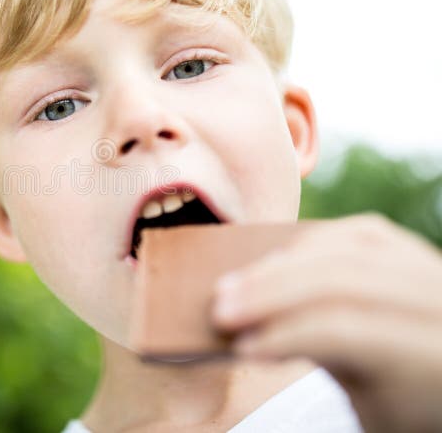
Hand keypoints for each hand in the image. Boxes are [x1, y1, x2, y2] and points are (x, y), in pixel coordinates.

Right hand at [211, 213, 441, 432]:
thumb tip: (253, 328)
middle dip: (270, 291)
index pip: (345, 329)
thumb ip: (323, 358)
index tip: (241, 347)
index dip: (285, 334)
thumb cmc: (408, 407)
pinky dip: (310, 243)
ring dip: (281, 263)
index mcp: (434, 356)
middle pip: (342, 278)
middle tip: (220, 308)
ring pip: (346, 247)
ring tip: (235, 284)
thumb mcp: (370, 406)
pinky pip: (360, 233)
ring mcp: (435, 271)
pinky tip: (275, 261)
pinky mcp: (418, 252)